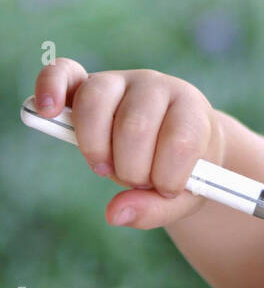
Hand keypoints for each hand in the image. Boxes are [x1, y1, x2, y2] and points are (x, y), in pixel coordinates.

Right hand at [32, 58, 224, 229]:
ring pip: (96, 105)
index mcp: (191, 110)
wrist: (177, 139)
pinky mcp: (87, 85)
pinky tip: (48, 112)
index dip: (168, 174)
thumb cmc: (183, 167)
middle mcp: (157, 87)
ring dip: (96, 149)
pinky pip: (64, 73)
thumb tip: (114, 213)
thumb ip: (156, 209)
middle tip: (137, 180)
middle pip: (135, 126)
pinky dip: (50, 88)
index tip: (168, 190)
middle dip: (132, 168)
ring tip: (106, 167)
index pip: (180, 140)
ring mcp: (120, 81)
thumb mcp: (184, 194)